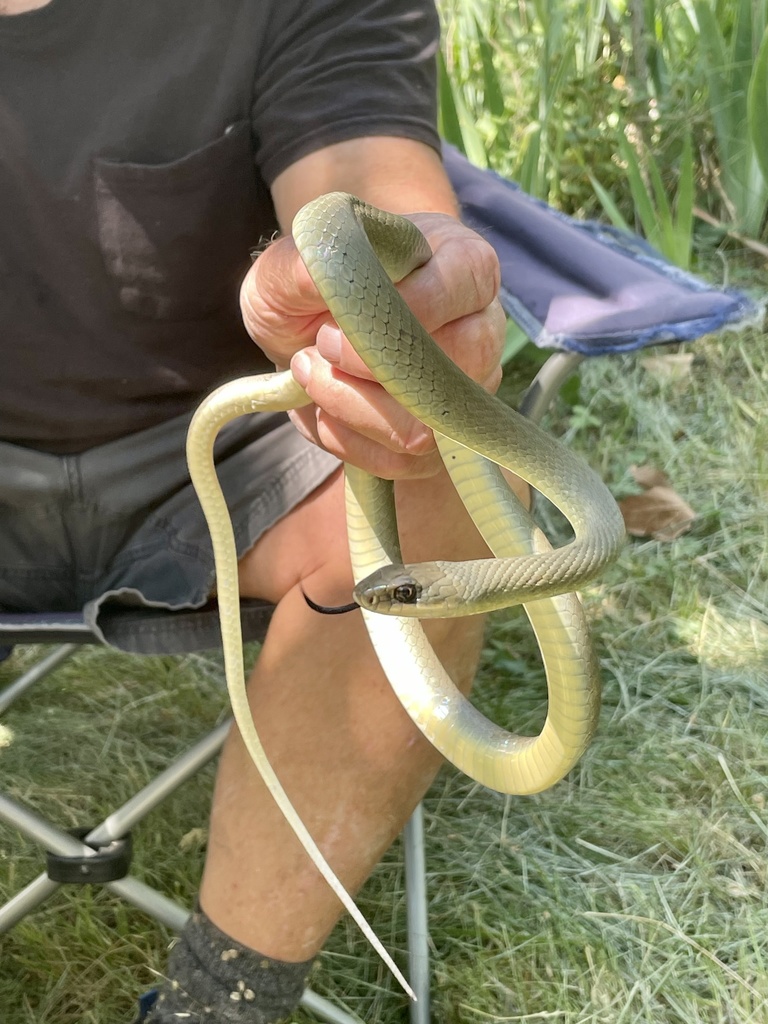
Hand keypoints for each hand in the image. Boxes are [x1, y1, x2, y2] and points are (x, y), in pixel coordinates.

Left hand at [240, 212, 505, 479]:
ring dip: (352, 412)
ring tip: (309, 381)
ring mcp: (471, 389)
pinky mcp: (445, 438)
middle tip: (309, 360)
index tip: (326, 333)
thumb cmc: (313, 285)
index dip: (385, 322)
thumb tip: (317, 272)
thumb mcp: (292, 264)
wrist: (310, 328)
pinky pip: (406, 463)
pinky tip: (323, 414)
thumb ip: (301, 264)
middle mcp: (482, 327)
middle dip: (365, 377)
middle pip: (449, 373)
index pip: (452, 293)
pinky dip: (351, 444)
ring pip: (428, 426)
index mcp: (464, 264)